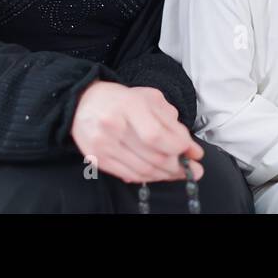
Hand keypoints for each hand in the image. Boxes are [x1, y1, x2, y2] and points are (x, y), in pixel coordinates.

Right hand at [70, 80, 203, 183]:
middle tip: (194, 169)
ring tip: (180, 172)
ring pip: (143, 170)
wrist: (83, 103)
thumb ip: (173, 123)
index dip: (179, 147)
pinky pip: (130, 176)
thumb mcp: (151, 100)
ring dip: (166, 175)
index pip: (157, 135)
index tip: (193, 151)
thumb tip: (192, 149)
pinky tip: (159, 173)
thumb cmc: (122, 100)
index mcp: (129, 105)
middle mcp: (114, 125)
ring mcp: (104, 145)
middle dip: (178, 166)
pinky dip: (149, 177)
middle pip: (152, 156)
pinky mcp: (99, 159)